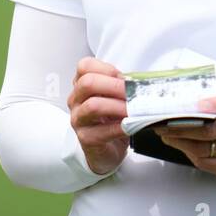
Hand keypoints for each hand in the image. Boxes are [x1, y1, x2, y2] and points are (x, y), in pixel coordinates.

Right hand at [67, 57, 129, 175]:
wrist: (108, 149)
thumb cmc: (112, 120)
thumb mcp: (115, 98)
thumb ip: (121, 87)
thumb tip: (139, 82)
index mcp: (82, 86)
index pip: (85, 67)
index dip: (107, 69)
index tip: (123, 77)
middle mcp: (76, 101)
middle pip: (87, 83)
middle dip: (114, 86)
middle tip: (133, 92)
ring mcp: (78, 119)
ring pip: (93, 106)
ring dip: (118, 106)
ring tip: (134, 109)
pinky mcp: (86, 138)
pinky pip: (102, 130)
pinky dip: (120, 126)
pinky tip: (131, 125)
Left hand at [153, 94, 215, 178]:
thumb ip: (210, 104)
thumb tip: (181, 106)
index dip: (213, 104)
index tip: (194, 105)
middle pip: (207, 131)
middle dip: (181, 128)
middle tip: (163, 124)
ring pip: (201, 149)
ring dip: (179, 142)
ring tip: (166, 136)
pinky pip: (204, 163)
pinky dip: (188, 154)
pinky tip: (179, 146)